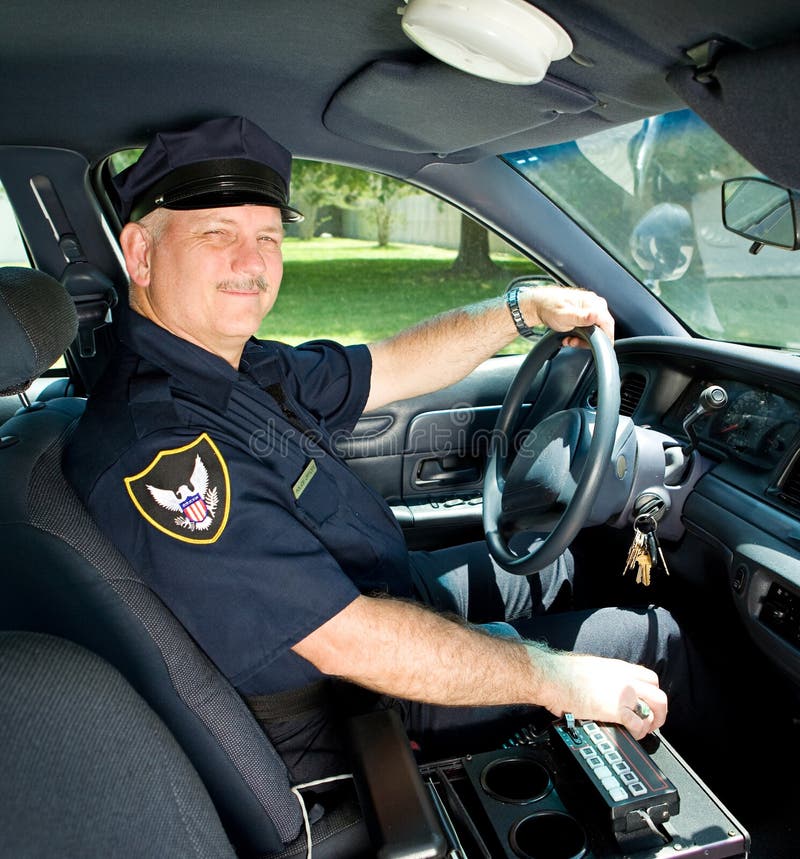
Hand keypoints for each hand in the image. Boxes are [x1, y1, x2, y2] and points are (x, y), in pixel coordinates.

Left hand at [523, 285, 614, 347]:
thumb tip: (595, 315)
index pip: (608, 324)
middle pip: (603, 328)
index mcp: (593, 302)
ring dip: (583, 339)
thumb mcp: (564, 316)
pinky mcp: (585, 314)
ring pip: (596, 330)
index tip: (599, 348)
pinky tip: (570, 336)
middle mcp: (595, 304)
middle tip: (575, 343)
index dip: (605, 338)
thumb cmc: (549, 307)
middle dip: (590, 340)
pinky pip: (590, 328)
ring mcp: (591, 308)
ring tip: (570, 339)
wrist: (538, 305)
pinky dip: (581, 335)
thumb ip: (581, 318)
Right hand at [532, 648, 666, 739]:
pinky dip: (638, 733)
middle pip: (659, 694)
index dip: (651, 694)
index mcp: (618, 667)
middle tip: (651, 721)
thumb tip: (603, 688)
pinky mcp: (616, 709)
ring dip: (653, 722)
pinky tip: (630, 734)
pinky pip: (639, 724)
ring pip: (656, 707)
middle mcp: (625, 678)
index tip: (646, 704)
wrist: (551, 676)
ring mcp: (623, 693)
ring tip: (642, 731)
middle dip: (659, 711)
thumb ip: (604, 677)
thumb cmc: (561, 673)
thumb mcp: (591, 668)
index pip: (650, 678)